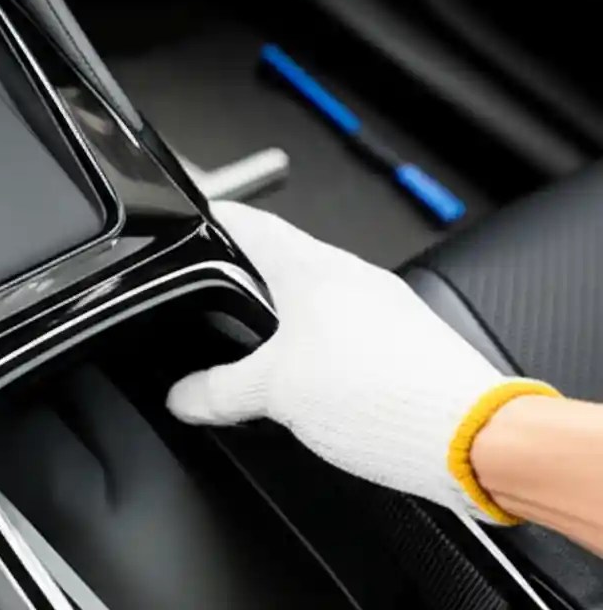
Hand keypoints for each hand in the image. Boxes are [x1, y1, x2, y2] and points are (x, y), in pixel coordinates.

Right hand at [168, 202, 558, 523]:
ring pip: (319, 302)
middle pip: (284, 262)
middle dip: (244, 279)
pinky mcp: (406, 345)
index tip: (193, 216)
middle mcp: (352, 277)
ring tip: (256, 357)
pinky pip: (349, 336)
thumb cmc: (385, 396)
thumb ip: (218, 391)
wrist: (471, 438)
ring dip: (285, 322)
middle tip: (210, 297)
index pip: (250, 223)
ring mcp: (384, 309)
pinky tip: (312, 389)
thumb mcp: (273, 393)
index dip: (214, 218)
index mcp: (313, 268)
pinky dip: (321, 353)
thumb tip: (184, 395)